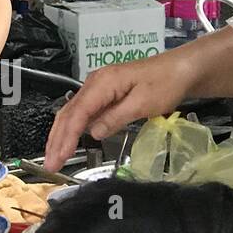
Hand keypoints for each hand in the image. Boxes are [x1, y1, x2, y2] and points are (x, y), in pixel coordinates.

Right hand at [43, 53, 192, 170]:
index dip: (66, 139)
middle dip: (56, 140)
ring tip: (54, 156)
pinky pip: (82, 111)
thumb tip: (93, 133)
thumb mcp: (143, 104)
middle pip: (68, 113)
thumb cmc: (166, 83)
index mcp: (102, 83)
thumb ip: (115, 118)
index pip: (77, 114)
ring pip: (72, 113)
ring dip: (61, 135)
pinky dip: (73, 128)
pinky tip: (69, 141)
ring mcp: (98, 86)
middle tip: (50, 164)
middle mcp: (95, 82)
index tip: (58, 159)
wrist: (182, 67)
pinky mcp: (104, 92)